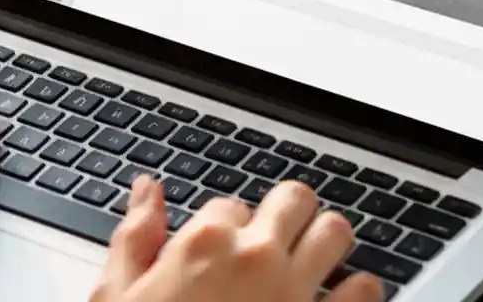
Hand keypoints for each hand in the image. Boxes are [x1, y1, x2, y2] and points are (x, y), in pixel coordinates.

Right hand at [94, 177, 384, 301]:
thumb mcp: (117, 299)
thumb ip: (136, 238)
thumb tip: (147, 191)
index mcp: (205, 245)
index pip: (230, 204)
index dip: (225, 229)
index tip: (220, 255)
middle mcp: (257, 259)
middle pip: (294, 199)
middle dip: (286, 215)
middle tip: (275, 243)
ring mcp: (297, 293)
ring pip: (336, 232)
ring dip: (326, 243)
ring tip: (313, 263)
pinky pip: (365, 289)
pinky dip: (358, 291)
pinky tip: (339, 301)